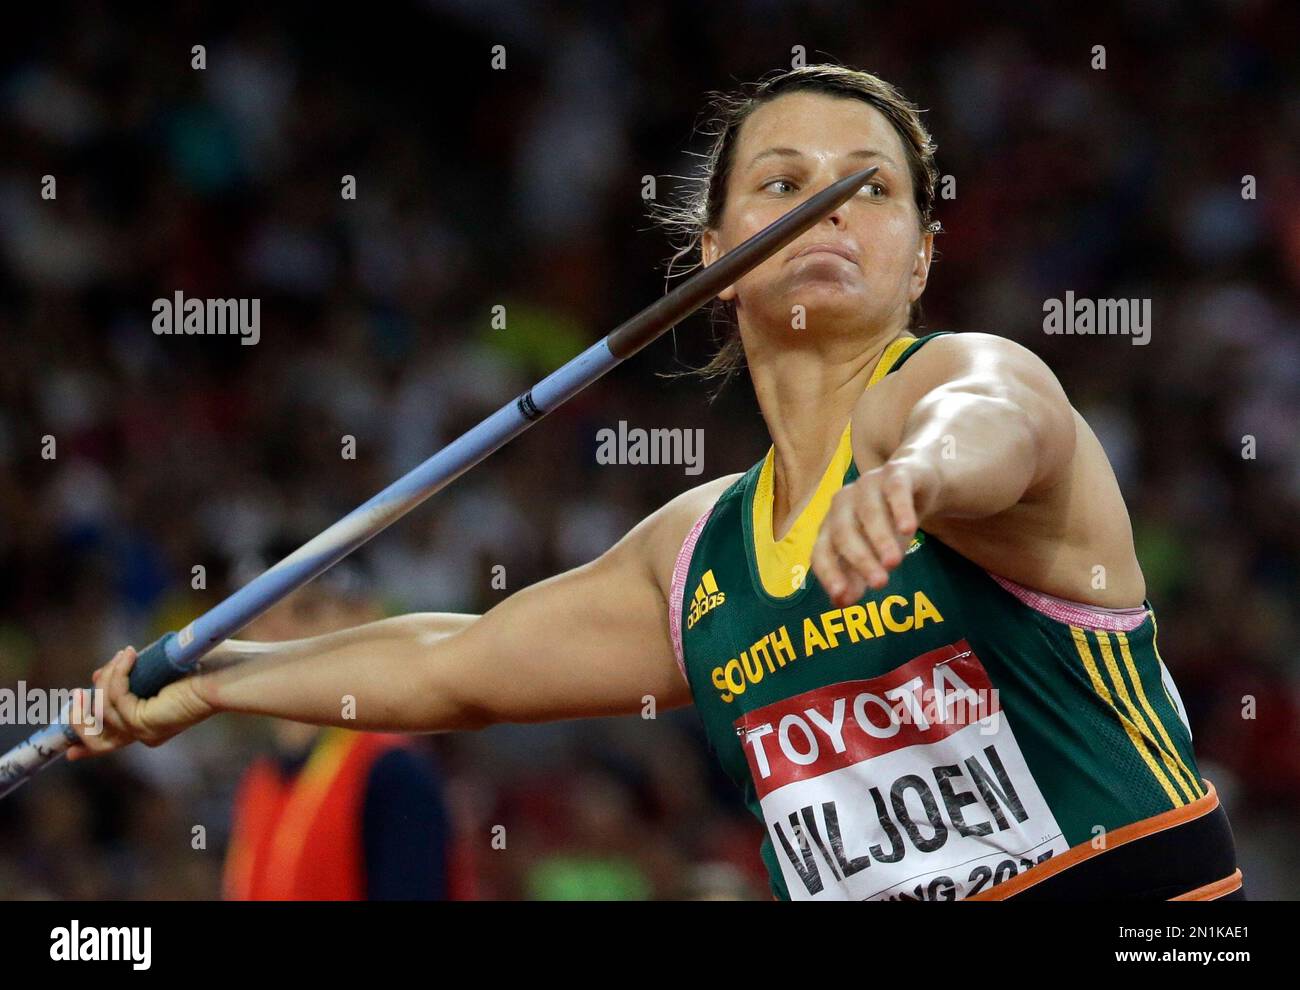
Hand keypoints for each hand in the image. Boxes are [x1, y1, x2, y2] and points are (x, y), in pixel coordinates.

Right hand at [66, 646, 214, 759]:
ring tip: (124, 655)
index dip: (86, 746)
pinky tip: (129, 654)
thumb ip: (127, 675)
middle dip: (80, 717)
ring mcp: (144, 731)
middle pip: (97, 741)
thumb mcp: (158, 670)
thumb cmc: (210, 667)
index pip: (113, 741)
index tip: (69, 753)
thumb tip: (94, 676)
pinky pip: (115, 698)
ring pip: (102, 712)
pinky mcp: (144, 722)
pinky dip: (118, 674)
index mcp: (153, 724)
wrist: (230, 676)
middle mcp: (147, 733)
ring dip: (107, 678)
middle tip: (78, 694)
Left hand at [811, 458, 937, 608]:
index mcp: (832, 525)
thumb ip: (857, 577)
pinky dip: (900, 509)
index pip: (821, 551)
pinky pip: (895, 490)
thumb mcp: (873, 553)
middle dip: (860, 560)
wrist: (917, 481)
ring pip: (869, 512)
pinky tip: (908, 528)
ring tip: (894, 562)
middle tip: (879, 584)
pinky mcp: (895, 473)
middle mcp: (843, 503)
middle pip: (843, 532)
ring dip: (880, 538)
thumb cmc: (888, 522)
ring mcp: (867, 485)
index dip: (829, 574)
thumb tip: (841, 604)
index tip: (842, 597)